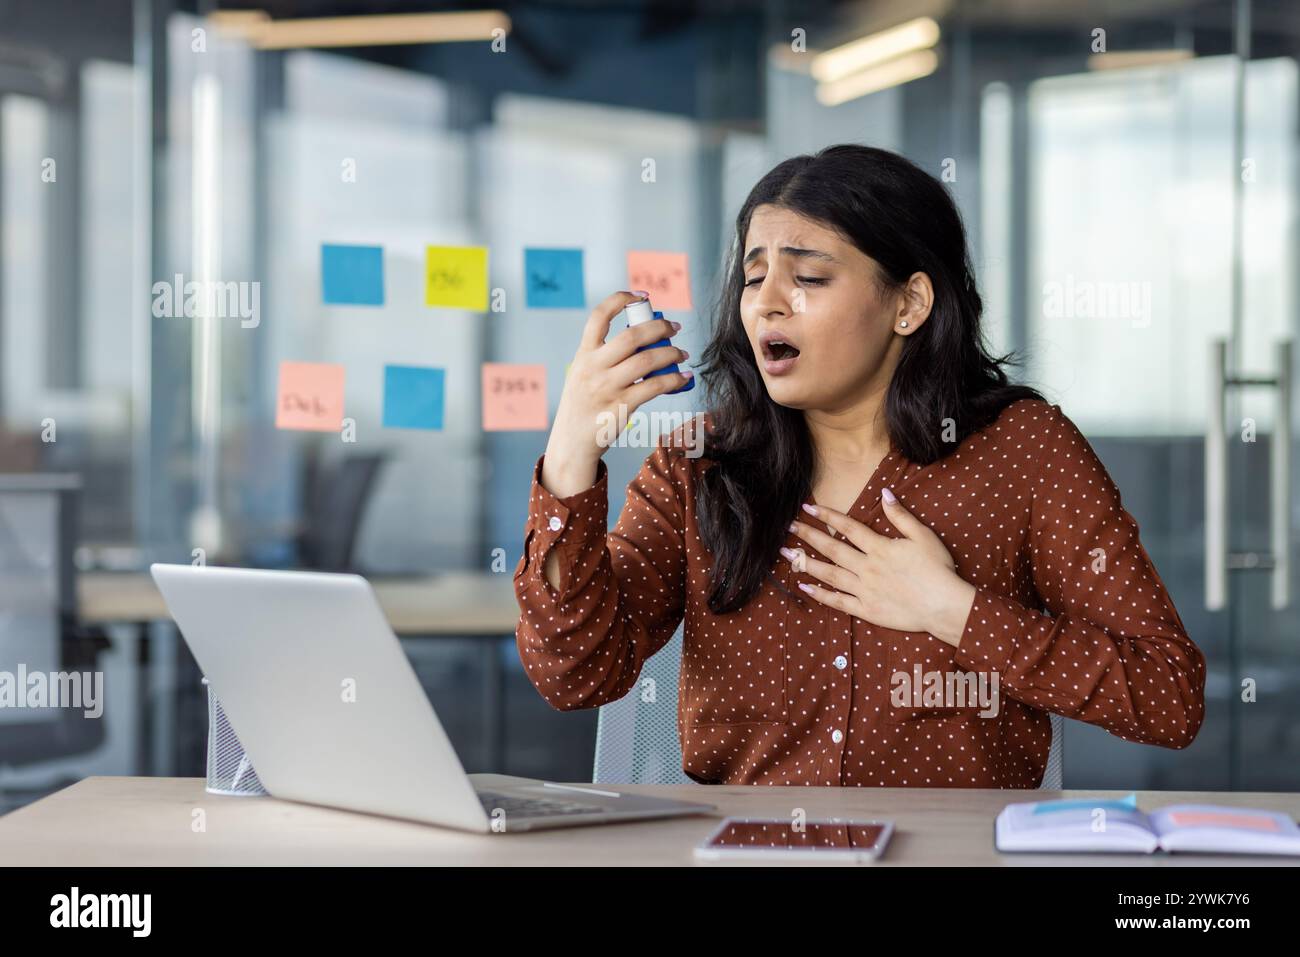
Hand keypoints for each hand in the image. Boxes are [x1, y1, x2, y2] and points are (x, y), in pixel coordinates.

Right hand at [542, 291, 691, 496]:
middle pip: (631, 335)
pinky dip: (674, 379)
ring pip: (647, 360)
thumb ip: (603, 357)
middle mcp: (593, 367)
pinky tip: (683, 377)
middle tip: (674, 328)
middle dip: (658, 327)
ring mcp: (607, 387)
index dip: (620, 300)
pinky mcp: (622, 406)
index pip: (598, 316)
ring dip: (671, 352)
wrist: (572, 443)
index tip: (641, 297)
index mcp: (583, 355)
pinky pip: (654, 386)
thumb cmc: (583, 406)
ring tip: (682, 353)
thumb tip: (643, 339)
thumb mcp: (582, 375)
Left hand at [783, 489, 976, 646]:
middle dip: (809, 536)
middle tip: (790, 528)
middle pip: (832, 549)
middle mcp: (867, 567)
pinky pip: (838, 601)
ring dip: (806, 563)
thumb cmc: (938, 570)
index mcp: (880, 548)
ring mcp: (865, 590)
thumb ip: (901, 516)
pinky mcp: (867, 610)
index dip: (827, 516)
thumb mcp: (923, 536)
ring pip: (829, 574)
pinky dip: (820, 594)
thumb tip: (885, 493)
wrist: (944, 606)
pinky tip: (805, 586)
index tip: (808, 508)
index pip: (847, 528)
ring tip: (787, 556)